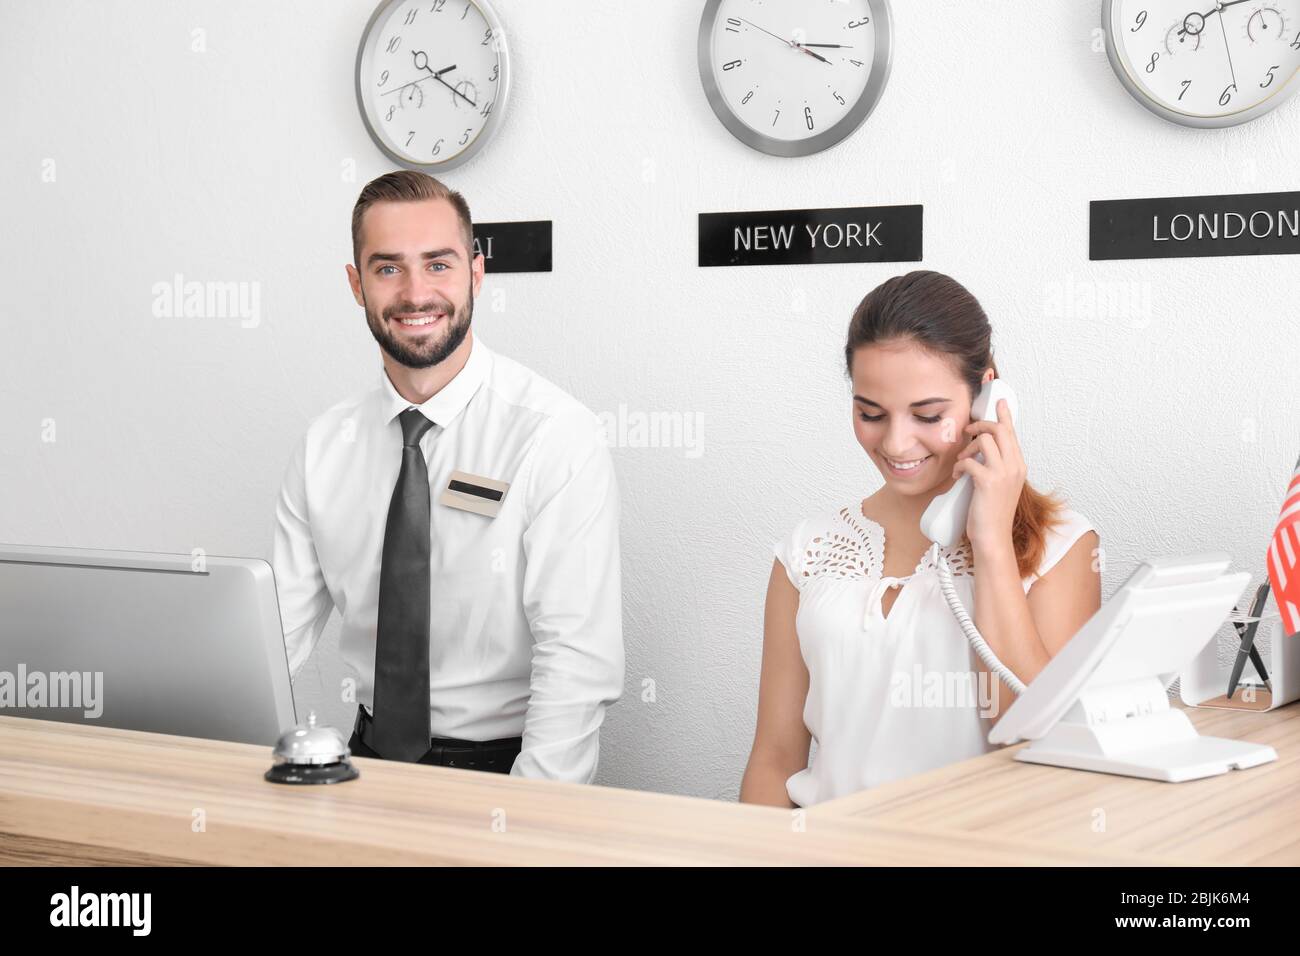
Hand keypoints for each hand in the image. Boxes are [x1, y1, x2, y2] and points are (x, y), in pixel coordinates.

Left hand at [951, 398, 1025, 549]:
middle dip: (980, 425)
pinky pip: (969, 460)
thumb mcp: (999, 485)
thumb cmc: (992, 513)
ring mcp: (1003, 473)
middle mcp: (1015, 466)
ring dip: (967, 448)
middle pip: (999, 429)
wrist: (993, 537)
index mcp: (1019, 465)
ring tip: (962, 461)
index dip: (1004, 415)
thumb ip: (995, 467)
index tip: (999, 402)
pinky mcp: (988, 481)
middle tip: (968, 431)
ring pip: (984, 440)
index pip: (1012, 433)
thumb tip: (979, 451)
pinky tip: (957, 477)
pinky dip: (959, 466)